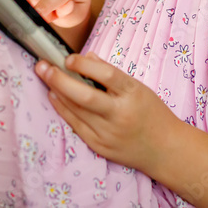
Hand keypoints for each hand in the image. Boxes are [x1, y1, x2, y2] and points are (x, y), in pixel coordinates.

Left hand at [34, 51, 181, 174]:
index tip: (69, 58)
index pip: (107, 76)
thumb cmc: (152, 113)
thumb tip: (88, 57)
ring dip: (56, 91)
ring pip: (76, 110)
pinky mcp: (99, 146)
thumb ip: (112, 74)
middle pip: (85, 96)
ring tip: (44, 76)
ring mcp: (108, 133)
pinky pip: (76, 125)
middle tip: (43, 66)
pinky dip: (62, 109)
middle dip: (59, 79)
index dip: (84, 65)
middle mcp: (120, 114)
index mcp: (133, 94)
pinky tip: (54, 96)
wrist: (165, 149)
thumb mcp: (139, 88)